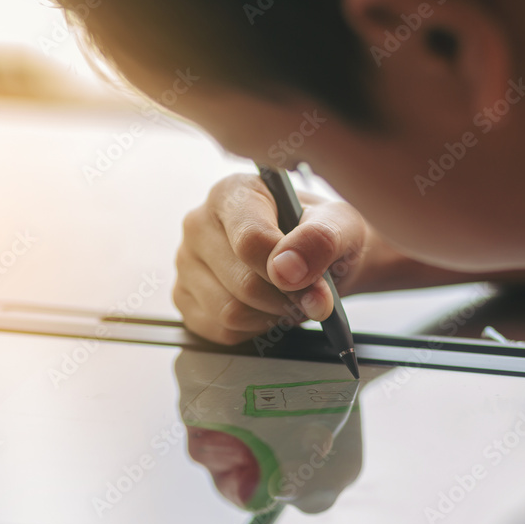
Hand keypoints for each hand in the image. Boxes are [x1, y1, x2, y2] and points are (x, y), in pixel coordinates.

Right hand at [174, 174, 369, 344]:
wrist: (313, 257)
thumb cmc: (321, 234)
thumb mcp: (340, 225)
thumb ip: (321, 239)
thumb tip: (288, 271)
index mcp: (233, 193)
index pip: (251, 241)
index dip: (288, 271)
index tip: (315, 283)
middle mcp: (199, 223)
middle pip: (244, 283)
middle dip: (285, 299)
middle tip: (308, 295)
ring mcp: (186, 262)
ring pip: (229, 312)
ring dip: (270, 316)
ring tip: (287, 300)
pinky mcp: (183, 296)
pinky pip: (220, 330)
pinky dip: (252, 329)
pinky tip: (264, 308)